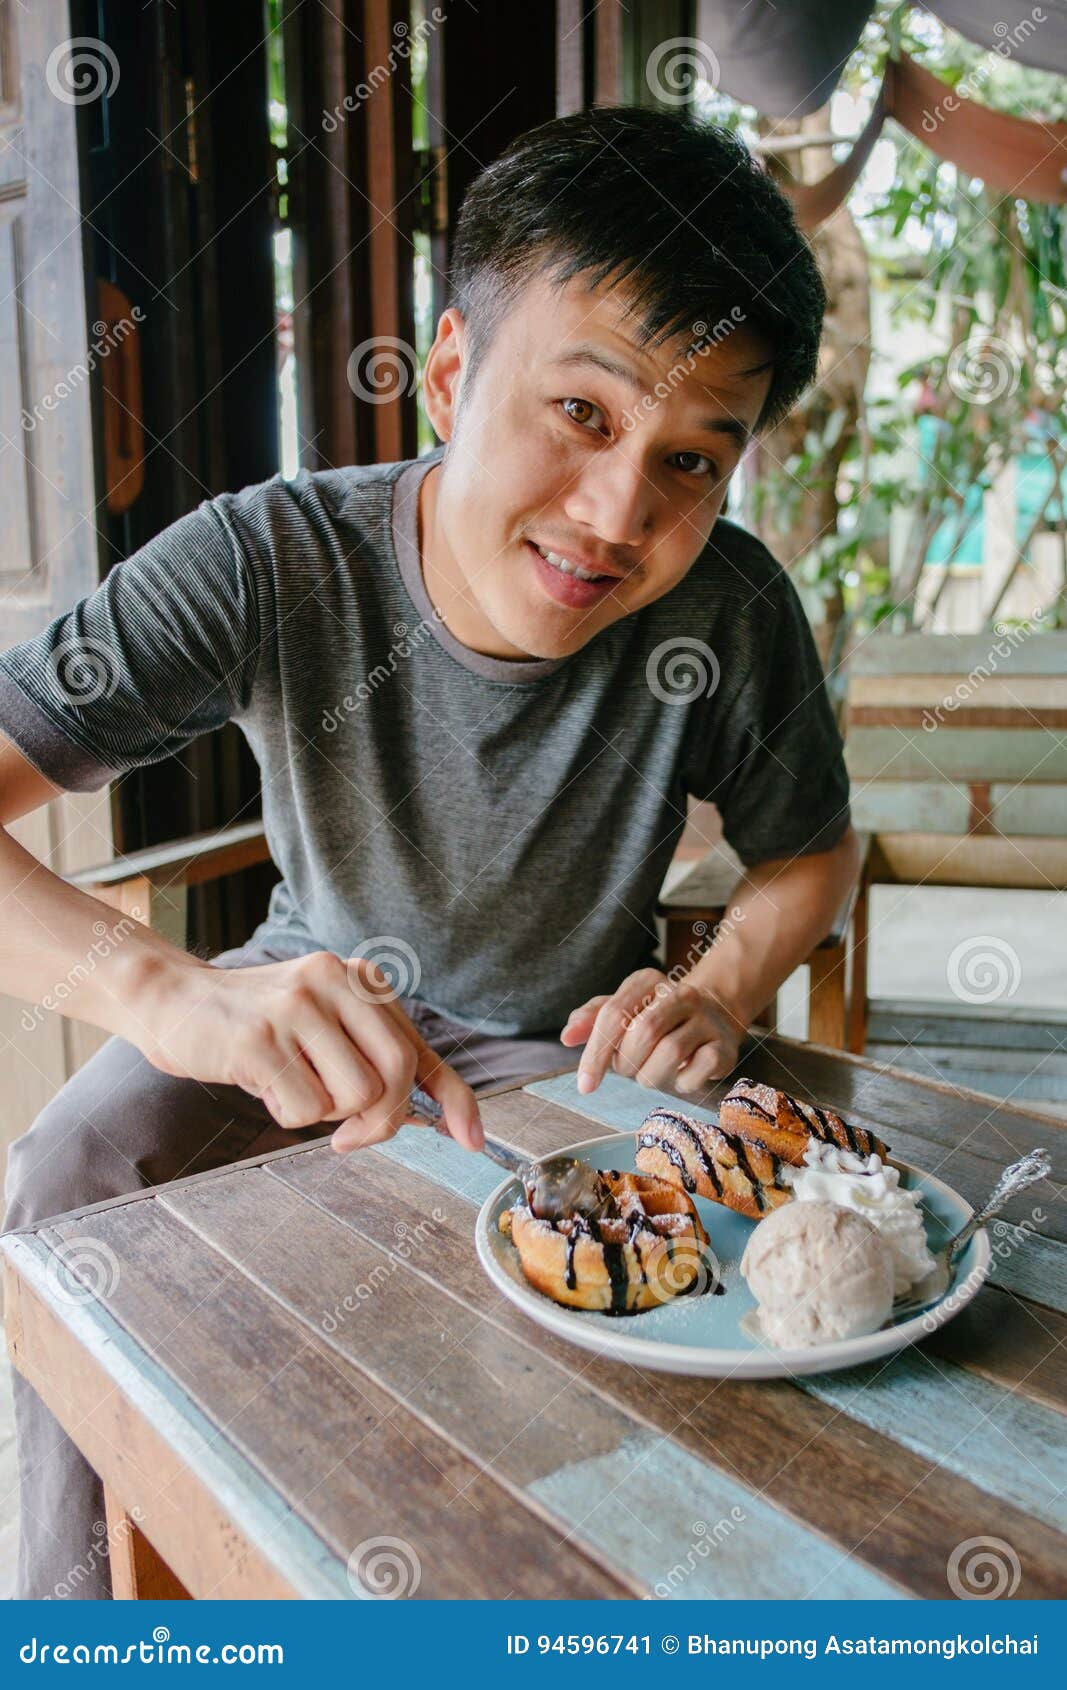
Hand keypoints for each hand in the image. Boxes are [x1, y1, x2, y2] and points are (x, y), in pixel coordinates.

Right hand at [134, 950, 483, 1152]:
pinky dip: (288, 1114)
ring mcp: (295, 1006)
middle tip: (350, 1136)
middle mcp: (333, 981)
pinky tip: (264, 1086)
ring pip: (355, 1094)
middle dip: (382, 1118)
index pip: (420, 1047)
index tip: (472, 1140)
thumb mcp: (324, 1025)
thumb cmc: (258, 1024)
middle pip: (395, 1072)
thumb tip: (431, 1116)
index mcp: (359, 979)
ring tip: (294, 1089)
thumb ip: (371, 1057)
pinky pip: (304, 1107)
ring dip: (328, 1114)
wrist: (174, 1001)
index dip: (453, 1098)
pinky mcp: (257, 1038)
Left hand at [560, 967, 742, 1097]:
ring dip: (651, 1077)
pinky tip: (681, 1076)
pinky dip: (682, 1083)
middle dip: (626, 1064)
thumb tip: (567, 1037)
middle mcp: (680, 994)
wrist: (714, 1013)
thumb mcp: (623, 1010)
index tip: (585, 1085)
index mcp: (647, 981)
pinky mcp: (725, 1045)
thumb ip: (592, 1019)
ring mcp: (707, 1018)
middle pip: (642, 1034)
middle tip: (627, 1070)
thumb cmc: (657, 1016)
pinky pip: (697, 1072)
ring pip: (670, 1054)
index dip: (596, 1053)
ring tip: (651, 1073)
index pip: (614, 1014)